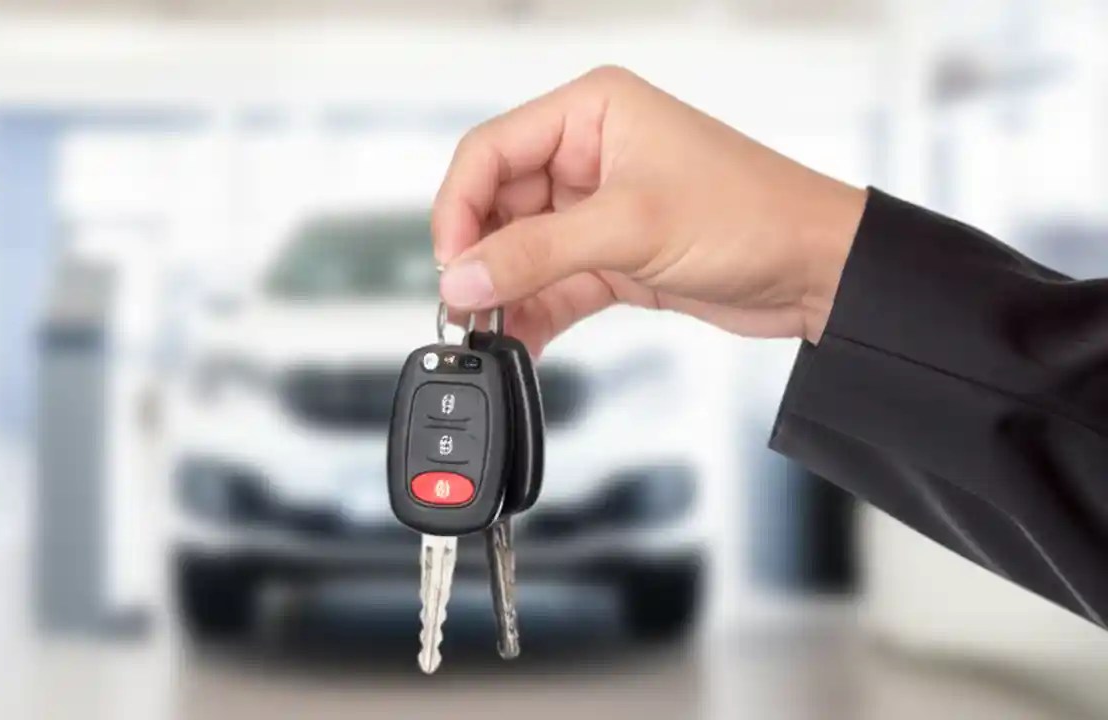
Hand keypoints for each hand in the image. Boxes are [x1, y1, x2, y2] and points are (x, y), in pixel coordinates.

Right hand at [433, 66, 866, 354]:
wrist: (817, 271)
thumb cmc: (754, 214)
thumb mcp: (631, 228)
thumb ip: (536, 254)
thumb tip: (464, 277)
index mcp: (592, 112)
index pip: (491, 151)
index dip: (460, 207)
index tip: (452, 262)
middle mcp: (589, 153)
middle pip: (498, 204)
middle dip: (480, 258)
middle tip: (465, 305)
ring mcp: (598, 207)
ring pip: (521, 250)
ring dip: (505, 291)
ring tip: (491, 330)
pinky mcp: (612, 255)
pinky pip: (551, 283)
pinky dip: (535, 312)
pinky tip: (522, 339)